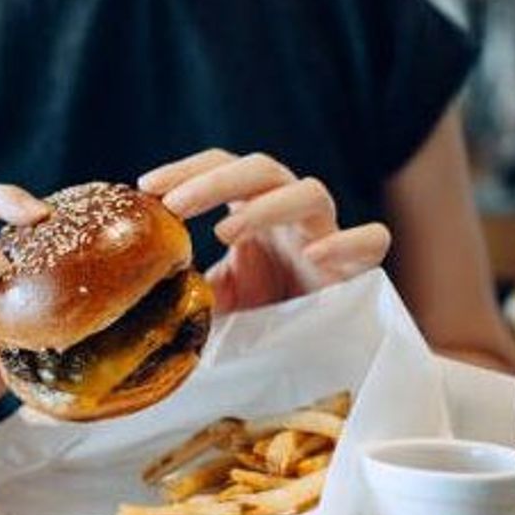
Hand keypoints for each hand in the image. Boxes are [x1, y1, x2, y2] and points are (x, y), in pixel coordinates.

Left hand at [139, 150, 390, 313]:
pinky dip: (345, 242)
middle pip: (261, 168)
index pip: (222, 165)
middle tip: (176, 206)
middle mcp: (290, 209)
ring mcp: (326, 232)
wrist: (316, 349)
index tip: (146, 186)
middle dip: (216, 181)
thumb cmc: (265, 310)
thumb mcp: (218, 296)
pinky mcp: (359, 265)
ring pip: (310, 192)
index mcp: (254, 206)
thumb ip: (188, 287)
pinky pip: (371, 239)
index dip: (186, 169)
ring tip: (224, 235)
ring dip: (267, 206)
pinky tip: (313, 255)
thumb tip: (142, 296)